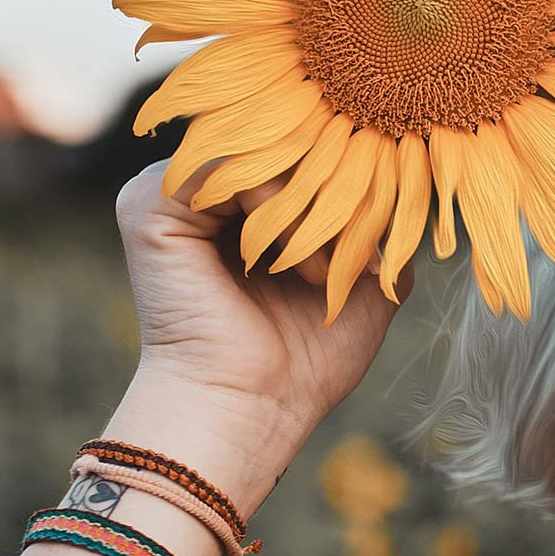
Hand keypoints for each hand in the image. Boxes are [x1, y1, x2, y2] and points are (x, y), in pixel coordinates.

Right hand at [116, 154, 414, 437]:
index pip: (301, 151)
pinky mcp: (148, 205)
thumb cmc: (305, 360)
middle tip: (362, 252)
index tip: (377, 244)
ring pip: (257, 154)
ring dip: (310, 209)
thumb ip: (377, 232)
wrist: (254, 409)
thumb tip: (406, 188)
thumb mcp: (363, 285)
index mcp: (241, 205)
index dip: (349, 182)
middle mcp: (203, 192)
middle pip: (280, 146)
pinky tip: (299, 266)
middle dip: (335, 192)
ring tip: (326, 273)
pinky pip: (223, 170)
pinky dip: (276, 209)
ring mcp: (169, 193)